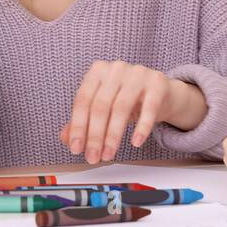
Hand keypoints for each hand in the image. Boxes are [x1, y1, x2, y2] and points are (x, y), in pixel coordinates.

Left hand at [59, 61, 187, 163]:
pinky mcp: (157, 83)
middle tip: (93, 157)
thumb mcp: (104, 108)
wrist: (161, 92)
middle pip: (101, 105)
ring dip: (113, 135)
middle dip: (95, 135)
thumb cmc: (127, 100)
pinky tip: (135, 143)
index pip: (83, 100)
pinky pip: (149, 108)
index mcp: (98, 71)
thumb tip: (66, 139)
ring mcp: (138, 74)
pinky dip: (141, 127)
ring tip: (108, 154)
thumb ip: (83, 121)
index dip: (78, 126)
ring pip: (121, 108)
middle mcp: (116, 68)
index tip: (76, 149)